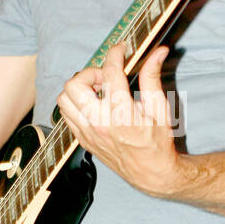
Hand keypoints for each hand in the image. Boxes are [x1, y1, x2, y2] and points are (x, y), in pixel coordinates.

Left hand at [55, 42, 180, 197]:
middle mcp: (100, 124)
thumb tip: (158, 52)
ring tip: (98, 90)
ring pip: (64, 99)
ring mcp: (88, 133)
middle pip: (75, 84)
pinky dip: (76, 103)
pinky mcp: (83, 140)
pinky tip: (94, 104)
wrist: (151, 173)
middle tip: (106, 76)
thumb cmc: (158, 142)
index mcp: (121, 114)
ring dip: (79, 88)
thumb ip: (153, 78)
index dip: (115, 54)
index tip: (121, 50)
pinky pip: (67, 114)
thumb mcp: (160, 108)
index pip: (109, 73)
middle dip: (90, 73)